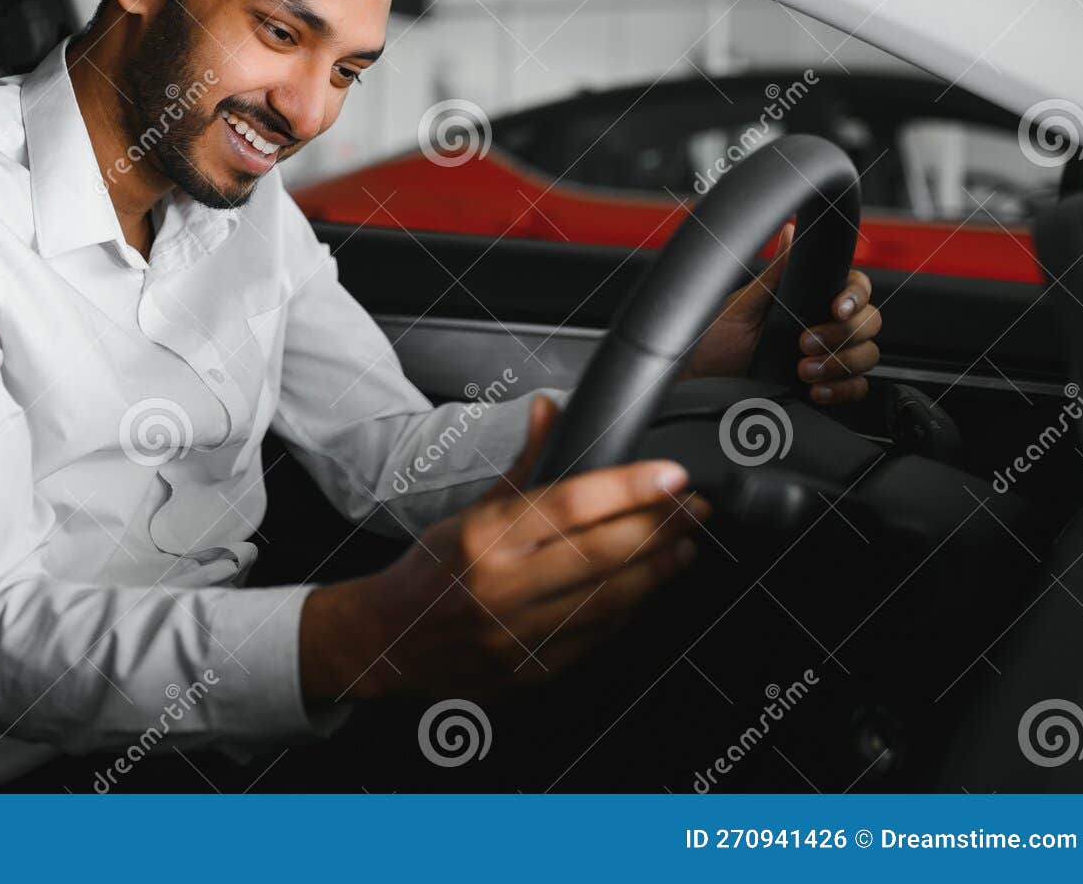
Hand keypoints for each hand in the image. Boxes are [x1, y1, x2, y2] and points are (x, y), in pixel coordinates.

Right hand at [300, 396, 708, 702]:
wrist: (387, 641)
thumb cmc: (430, 571)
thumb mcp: (469, 511)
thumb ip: (522, 466)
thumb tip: (548, 410)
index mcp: (482, 538)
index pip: (569, 504)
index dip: (629, 487)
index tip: (670, 475)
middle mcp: (499, 586)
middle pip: (600, 553)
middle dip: (660, 527)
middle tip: (695, 508)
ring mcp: (515, 635)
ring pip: (608, 600)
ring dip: (657, 570)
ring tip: (684, 545)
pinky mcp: (529, 672)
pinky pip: (597, 639)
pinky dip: (630, 610)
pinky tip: (648, 587)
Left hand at [686, 222, 881, 404]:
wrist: (701, 381)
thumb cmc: (715, 340)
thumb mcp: (743, 303)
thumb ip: (774, 273)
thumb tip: (791, 233)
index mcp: (809, 298)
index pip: (855, 287)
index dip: (855, 295)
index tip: (836, 308)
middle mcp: (825, 325)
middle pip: (869, 322)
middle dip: (843, 334)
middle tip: (805, 342)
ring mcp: (829, 357)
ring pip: (868, 355)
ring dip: (841, 363)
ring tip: (803, 370)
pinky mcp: (826, 386)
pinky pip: (856, 388)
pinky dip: (842, 390)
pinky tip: (816, 390)